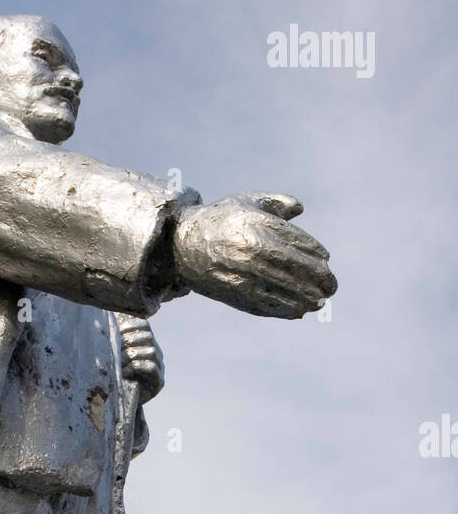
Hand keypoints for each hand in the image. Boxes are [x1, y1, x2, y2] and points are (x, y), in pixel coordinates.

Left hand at [117, 314, 163, 400]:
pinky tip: (124, 372)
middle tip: (116, 346)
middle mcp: (156, 353)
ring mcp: (160, 367)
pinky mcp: (159, 382)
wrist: (122, 403)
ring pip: (150, 351)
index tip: (119, 328)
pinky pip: (151, 367)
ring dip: (132, 355)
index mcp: (146, 342)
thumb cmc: (115, 375)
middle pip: (147, 338)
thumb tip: (105, 321)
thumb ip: (112, 339)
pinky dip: (137, 367)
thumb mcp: (112, 354)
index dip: (133, 324)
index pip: (145, 326)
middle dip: (130, 340)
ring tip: (118, 361)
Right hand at [172, 192, 336, 318]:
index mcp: (257, 224)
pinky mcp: (234, 293)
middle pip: (294, 268)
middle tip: (331, 287)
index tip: (326, 260)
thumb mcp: (247, 201)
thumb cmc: (221, 219)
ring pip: (282, 290)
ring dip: (305, 299)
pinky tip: (298, 312)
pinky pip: (264, 305)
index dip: (314, 253)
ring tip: (319, 303)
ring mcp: (242, 273)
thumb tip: (299, 208)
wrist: (182, 243)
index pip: (296, 241)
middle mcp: (251, 250)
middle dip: (317, 279)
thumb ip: (276, 202)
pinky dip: (284, 311)